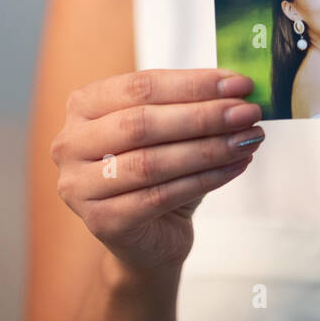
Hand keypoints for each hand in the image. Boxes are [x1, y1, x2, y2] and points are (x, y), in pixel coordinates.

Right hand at [51, 68, 263, 272]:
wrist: (149, 236)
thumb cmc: (161, 171)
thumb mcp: (172, 129)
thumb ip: (194, 105)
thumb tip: (240, 88)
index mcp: (84, 106)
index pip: (142, 85)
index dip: (194, 83)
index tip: (241, 83)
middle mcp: (71, 143)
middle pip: (142, 123)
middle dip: (204, 115)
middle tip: (248, 112)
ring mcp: (79, 186)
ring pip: (151, 162)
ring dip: (209, 148)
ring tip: (249, 138)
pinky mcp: (101, 221)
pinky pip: (159, 196)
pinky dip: (205, 179)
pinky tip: (237, 166)